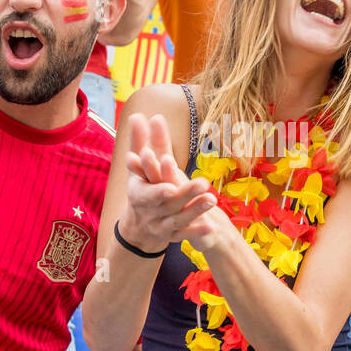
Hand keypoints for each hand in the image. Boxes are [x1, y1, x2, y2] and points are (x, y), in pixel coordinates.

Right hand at [119, 112, 216, 251]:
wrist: (138, 225)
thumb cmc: (141, 186)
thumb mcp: (138, 165)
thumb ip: (139, 141)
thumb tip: (137, 115)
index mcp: (139, 193)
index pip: (148, 192)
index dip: (157, 189)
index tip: (169, 180)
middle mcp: (149, 211)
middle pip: (168, 204)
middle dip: (185, 194)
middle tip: (203, 184)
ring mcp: (161, 225)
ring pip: (179, 219)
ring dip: (195, 210)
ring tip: (213, 199)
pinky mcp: (172, 236)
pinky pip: (185, 235)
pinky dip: (196, 232)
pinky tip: (211, 227)